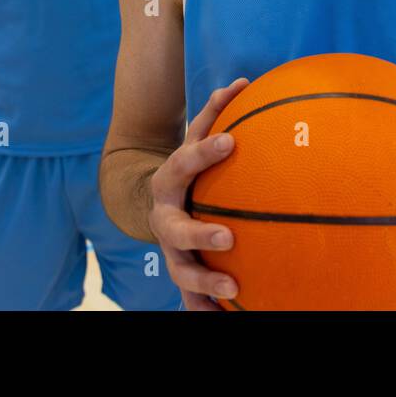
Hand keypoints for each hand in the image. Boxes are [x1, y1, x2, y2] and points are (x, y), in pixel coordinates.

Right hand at [148, 77, 250, 310]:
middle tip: (229, 237)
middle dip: (200, 233)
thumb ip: (215, 113)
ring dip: (204, 280)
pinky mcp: (180, 271)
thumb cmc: (188, 167)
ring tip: (232, 287)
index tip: (230, 141)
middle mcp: (164, 216)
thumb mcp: (196, 139)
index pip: (184, 162)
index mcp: (169, 179)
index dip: (204, 151)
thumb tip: (242, 81)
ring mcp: (170, 248)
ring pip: (181, 270)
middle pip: (175, 229)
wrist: (152, 202)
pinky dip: (203, 307)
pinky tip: (223, 315)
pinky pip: (190, 296)